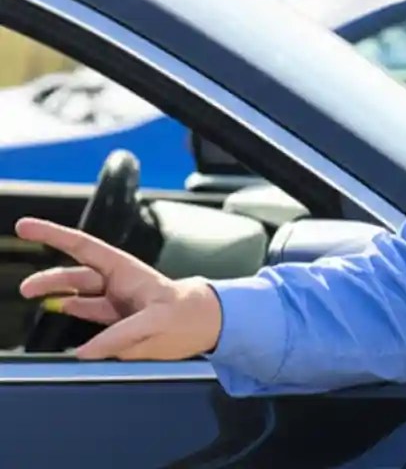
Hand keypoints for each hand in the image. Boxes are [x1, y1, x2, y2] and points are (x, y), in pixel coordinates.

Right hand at [16, 217, 222, 360]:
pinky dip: (72, 311)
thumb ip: (120, 337)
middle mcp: (118, 282)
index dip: (52, 235)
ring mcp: (117, 301)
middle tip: (25, 288)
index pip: (82, 247)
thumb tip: (85, 352)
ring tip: (31, 296)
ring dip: (55, 295)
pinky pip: (89, 312)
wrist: (206, 325)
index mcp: (125, 270)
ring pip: (78, 295)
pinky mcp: (119, 320)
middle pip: (75, 275)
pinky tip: (58, 309)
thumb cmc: (187, 314)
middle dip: (48, 279)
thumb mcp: (156, 324)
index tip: (25, 227)